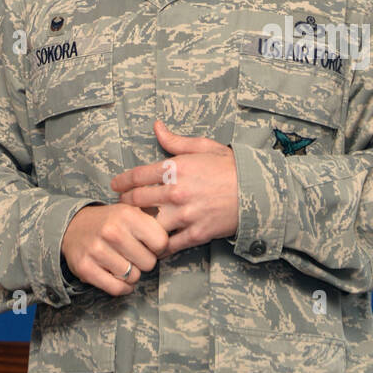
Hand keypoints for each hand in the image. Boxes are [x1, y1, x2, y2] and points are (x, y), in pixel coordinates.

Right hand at [61, 201, 168, 295]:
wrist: (73, 226)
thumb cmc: (111, 222)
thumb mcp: (131, 211)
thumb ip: (153, 220)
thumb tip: (179, 231)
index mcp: (127, 214)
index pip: (162, 242)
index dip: (157, 246)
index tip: (148, 243)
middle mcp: (112, 231)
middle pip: (149, 263)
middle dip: (144, 261)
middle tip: (133, 253)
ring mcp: (97, 250)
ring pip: (134, 277)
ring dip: (131, 274)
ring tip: (122, 261)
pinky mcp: (85, 268)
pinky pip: (117, 289)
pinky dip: (122, 287)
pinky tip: (118, 276)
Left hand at [110, 122, 238, 255]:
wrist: (257, 191)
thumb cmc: (229, 166)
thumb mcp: (203, 147)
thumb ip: (175, 141)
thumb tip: (156, 127)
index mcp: (176, 168)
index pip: (137, 175)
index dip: (121, 181)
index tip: (114, 185)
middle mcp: (176, 192)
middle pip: (138, 200)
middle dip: (125, 203)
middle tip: (119, 205)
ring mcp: (185, 215)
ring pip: (150, 224)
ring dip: (138, 225)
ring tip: (131, 226)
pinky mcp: (196, 234)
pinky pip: (170, 244)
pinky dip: (158, 246)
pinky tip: (152, 245)